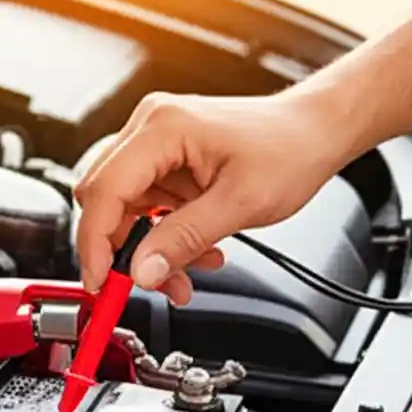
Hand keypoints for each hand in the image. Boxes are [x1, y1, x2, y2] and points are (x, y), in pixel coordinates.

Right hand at [74, 91, 350, 303]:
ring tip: (184, 274)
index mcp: (162, 128)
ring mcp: (155, 144)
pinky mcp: (165, 161)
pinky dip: (162, 237)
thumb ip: (184, 240)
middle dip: (121, 250)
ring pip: (124, 210)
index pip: (104, 191)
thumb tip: (142, 271)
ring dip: (147, 249)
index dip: (95, 243)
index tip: (101, 282)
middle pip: (105, 200)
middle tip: (145, 283)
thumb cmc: (290, 148)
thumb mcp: (240, 204)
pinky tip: (192, 251)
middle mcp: (150, 129)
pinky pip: (146, 208)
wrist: (316, 131)